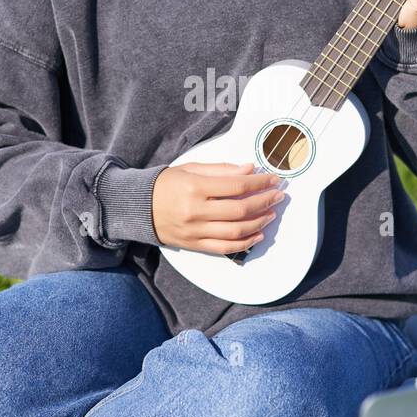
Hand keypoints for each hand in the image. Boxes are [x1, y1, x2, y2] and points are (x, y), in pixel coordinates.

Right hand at [152, 162, 286, 253]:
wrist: (138, 206)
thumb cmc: (166, 184)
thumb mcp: (191, 169)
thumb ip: (221, 170)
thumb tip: (249, 170)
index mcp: (195, 188)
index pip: (237, 186)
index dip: (259, 183)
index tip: (273, 179)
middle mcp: (195, 211)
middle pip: (240, 210)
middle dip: (264, 202)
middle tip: (278, 196)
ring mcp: (195, 231)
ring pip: (236, 231)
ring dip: (259, 223)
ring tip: (271, 213)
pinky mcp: (195, 245)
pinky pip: (225, 248)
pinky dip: (245, 243)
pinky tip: (257, 234)